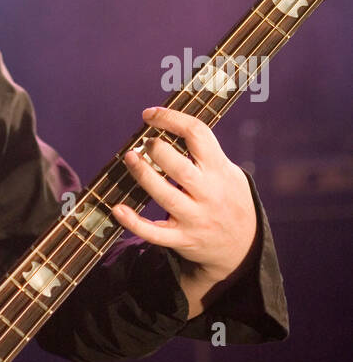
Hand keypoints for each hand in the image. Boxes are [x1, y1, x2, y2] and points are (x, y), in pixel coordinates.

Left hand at [110, 106, 257, 316]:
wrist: (243, 246)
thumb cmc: (228, 197)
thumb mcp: (227, 172)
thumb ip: (203, 153)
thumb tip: (163, 127)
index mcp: (220, 170)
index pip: (198, 135)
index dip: (171, 119)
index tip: (149, 114)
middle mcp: (208, 194)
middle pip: (180, 168)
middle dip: (158, 150)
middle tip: (145, 143)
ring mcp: (195, 218)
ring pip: (166, 197)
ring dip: (144, 176)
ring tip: (129, 158)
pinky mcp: (182, 239)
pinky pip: (155, 233)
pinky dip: (134, 223)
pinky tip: (117, 209)